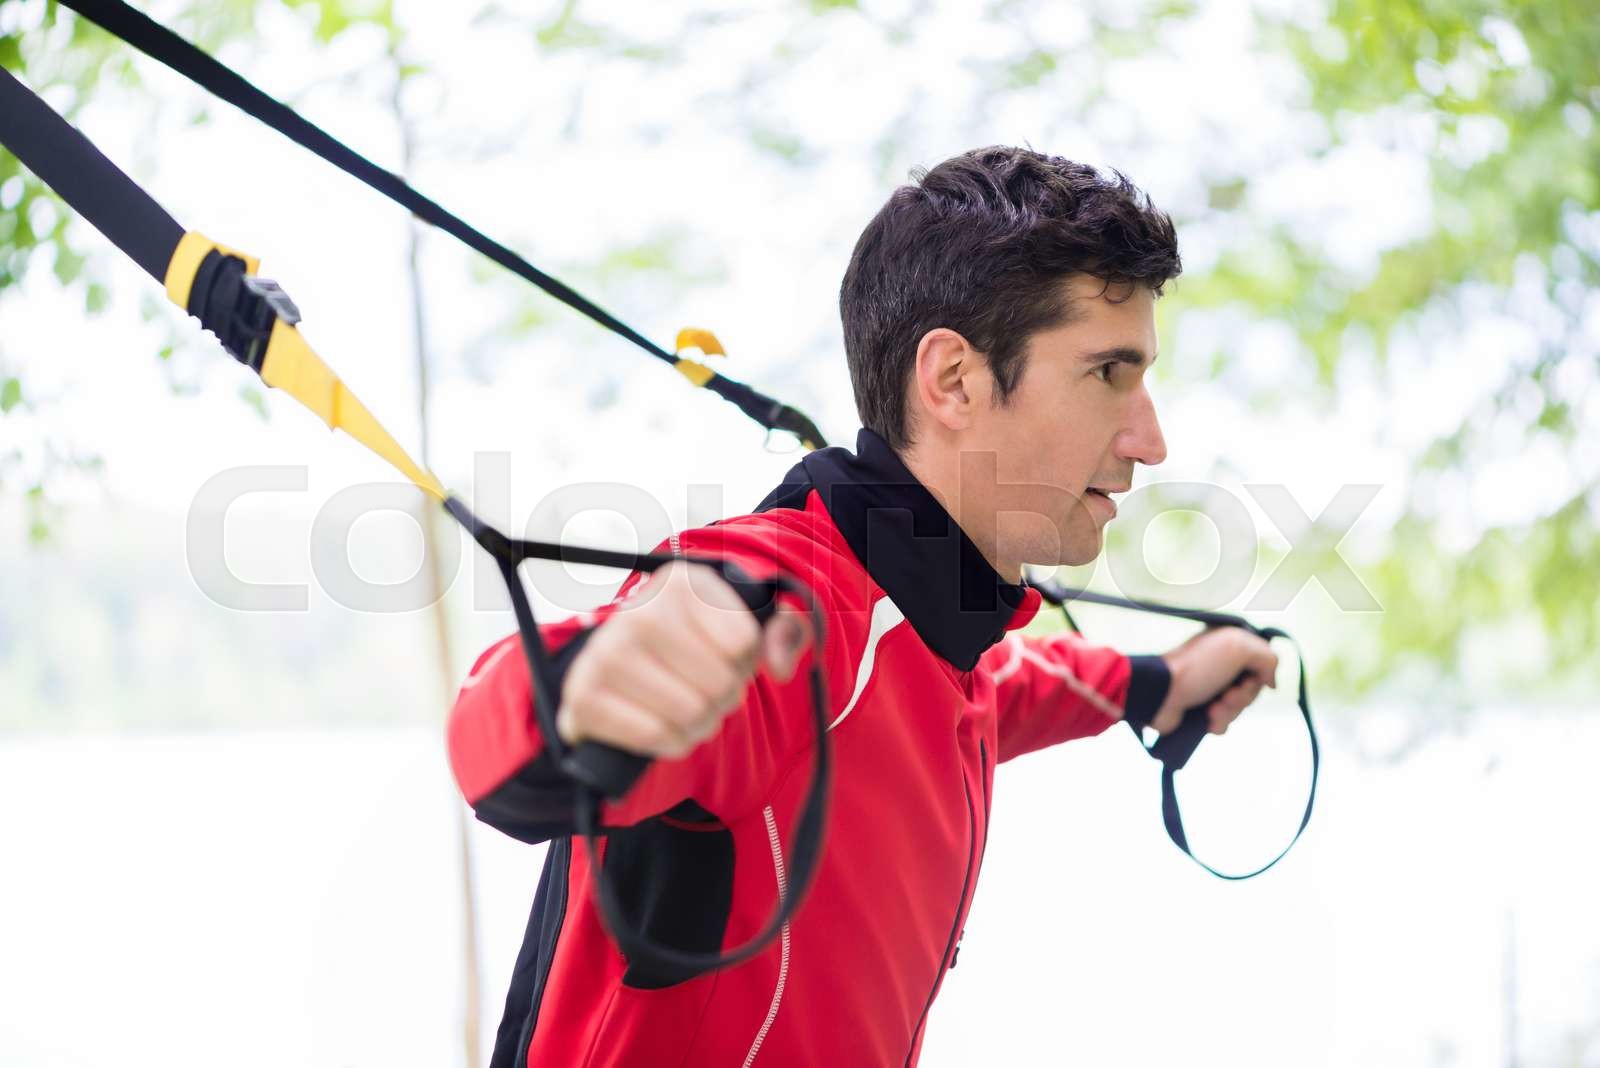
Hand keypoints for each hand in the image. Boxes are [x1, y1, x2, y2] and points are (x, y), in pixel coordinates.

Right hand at [555, 561, 811, 758]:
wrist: (623, 674)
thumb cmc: (694, 648)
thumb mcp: (747, 627)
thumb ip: (785, 632)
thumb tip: (779, 665)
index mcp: (680, 582)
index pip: (744, 642)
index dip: (744, 662)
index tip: (724, 656)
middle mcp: (637, 610)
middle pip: (720, 682)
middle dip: (723, 698)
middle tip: (705, 689)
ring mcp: (603, 652)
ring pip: (691, 712)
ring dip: (700, 724)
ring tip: (687, 708)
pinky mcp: (584, 695)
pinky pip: (656, 736)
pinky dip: (670, 742)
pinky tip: (663, 726)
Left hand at [1151, 626, 1277, 736]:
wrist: (1160, 694)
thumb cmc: (1196, 667)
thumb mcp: (1238, 647)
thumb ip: (1267, 657)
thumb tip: (1270, 681)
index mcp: (1229, 646)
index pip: (1261, 665)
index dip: (1259, 677)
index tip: (1249, 680)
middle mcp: (1221, 665)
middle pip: (1252, 688)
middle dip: (1242, 697)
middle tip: (1225, 695)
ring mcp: (1210, 687)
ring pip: (1239, 708)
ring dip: (1229, 711)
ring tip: (1212, 708)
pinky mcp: (1201, 709)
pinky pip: (1224, 721)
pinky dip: (1218, 722)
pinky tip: (1207, 719)